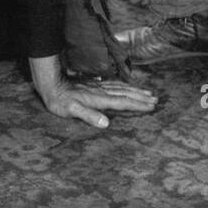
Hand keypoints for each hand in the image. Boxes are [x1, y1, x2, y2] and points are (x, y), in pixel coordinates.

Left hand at [38, 75, 157, 127]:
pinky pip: (115, 84)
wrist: (51, 83)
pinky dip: (125, 85)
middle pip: (126, 94)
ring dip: (136, 90)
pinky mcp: (94, 84)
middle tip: (156, 100)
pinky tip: (128, 85)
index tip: (151, 106)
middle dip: (141, 97)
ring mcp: (99, 87)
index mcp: (99, 99)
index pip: (122, 102)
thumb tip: (106, 123)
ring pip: (122, 88)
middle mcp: (101, 91)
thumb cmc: (60, 101)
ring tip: (149, 92)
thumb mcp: (71, 111)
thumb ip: (89, 116)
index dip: (137, 105)